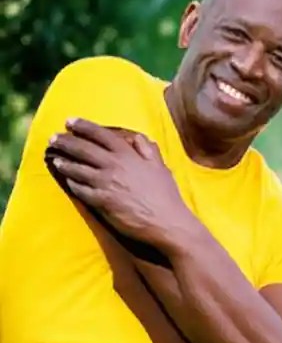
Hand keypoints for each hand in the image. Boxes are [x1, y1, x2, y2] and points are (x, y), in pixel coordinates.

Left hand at [47, 119, 192, 250]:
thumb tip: (138, 137)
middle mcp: (113, 166)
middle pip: (82, 149)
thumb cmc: (166, 194)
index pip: (101, 135)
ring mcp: (105, 184)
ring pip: (77, 169)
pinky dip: (72, 183)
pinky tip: (68, 181)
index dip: (83, 126)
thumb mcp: (160, 167)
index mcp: (128, 155)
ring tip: (56, 158)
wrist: (166, 221)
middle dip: (66, 142)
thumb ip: (148, 150)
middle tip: (54, 138)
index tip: (70, 121)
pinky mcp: (100, 201)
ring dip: (64, 162)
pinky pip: (80, 189)